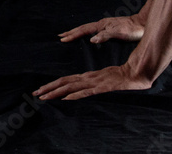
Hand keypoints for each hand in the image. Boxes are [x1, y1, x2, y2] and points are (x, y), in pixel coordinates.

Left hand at [33, 62, 151, 100]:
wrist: (136, 73)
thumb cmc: (122, 77)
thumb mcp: (105, 81)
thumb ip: (96, 84)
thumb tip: (84, 89)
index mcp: (88, 77)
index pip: (66, 80)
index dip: (52, 85)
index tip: (41, 90)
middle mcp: (88, 78)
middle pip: (64, 82)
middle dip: (48, 88)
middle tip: (35, 93)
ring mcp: (94, 82)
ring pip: (71, 87)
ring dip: (56, 92)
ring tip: (43, 96)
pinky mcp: (102, 87)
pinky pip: (86, 92)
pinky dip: (75, 95)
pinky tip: (66, 98)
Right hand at [57, 14, 144, 43]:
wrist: (143, 25)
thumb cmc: (132, 29)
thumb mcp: (118, 32)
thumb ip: (105, 36)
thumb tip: (91, 40)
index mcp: (102, 25)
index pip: (84, 30)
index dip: (73, 35)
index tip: (62, 39)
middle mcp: (102, 25)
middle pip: (83, 28)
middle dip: (72, 32)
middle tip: (61, 36)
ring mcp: (105, 26)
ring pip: (88, 29)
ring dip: (78, 32)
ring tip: (70, 35)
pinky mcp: (110, 30)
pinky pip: (94, 32)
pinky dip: (87, 34)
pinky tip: (88, 37)